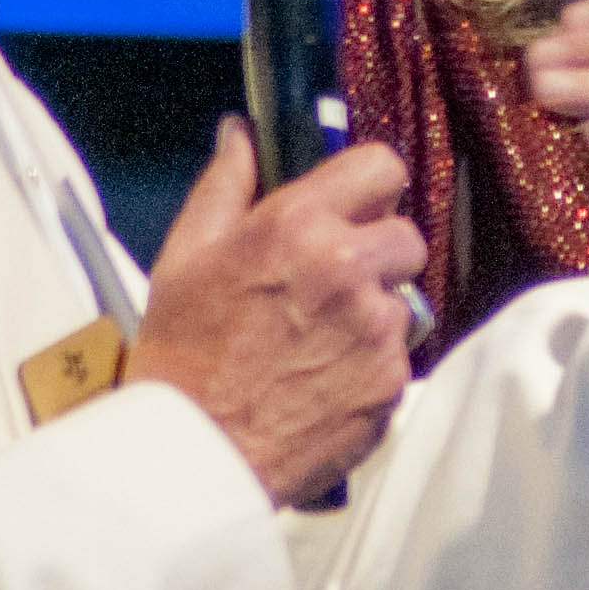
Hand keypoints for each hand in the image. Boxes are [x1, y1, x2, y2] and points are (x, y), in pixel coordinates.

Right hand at [128, 120, 426, 507]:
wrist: (196, 454)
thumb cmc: (182, 356)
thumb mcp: (184, 256)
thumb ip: (224, 184)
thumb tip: (241, 135)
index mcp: (297, 226)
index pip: (382, 166)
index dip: (371, 186)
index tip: (356, 206)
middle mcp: (347, 270)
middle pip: (407, 235)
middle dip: (377, 253)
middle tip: (333, 281)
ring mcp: (376, 330)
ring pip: (403, 300)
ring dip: (373, 312)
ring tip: (317, 340)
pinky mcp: (391, 383)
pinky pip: (399, 356)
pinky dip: (371, 364)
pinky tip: (323, 377)